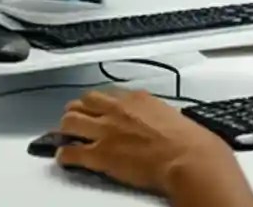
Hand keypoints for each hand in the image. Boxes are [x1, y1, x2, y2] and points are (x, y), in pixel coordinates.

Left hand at [56, 89, 252, 203]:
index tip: (101, 108)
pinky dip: (64, 155)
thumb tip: (156, 119)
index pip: (109, 94)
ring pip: (70, 120)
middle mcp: (118, 110)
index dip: (102, 103)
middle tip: (78, 118)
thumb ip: (156, 113)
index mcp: (138, 98)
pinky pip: (69, 151)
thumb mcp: (173, 114)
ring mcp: (106, 131)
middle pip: (84, 101)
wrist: (187, 157)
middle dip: (79, 109)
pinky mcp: (99, 154)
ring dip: (66, 128)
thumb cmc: (188, 141)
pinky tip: (65, 157)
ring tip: (66, 135)